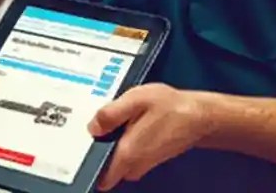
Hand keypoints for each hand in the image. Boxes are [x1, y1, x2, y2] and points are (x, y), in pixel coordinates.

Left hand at [88, 83, 215, 190]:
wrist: (198, 116)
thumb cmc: (169, 106)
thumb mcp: (136, 99)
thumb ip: (111, 114)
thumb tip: (91, 128)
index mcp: (128, 153)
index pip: (100, 175)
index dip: (86, 162)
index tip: (77, 148)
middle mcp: (134, 165)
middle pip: (104, 166)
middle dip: (96, 150)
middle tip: (92, 127)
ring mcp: (141, 164)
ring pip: (114, 162)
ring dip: (109, 145)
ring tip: (109, 123)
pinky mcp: (146, 160)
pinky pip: (124, 157)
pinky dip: (120, 144)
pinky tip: (123, 125)